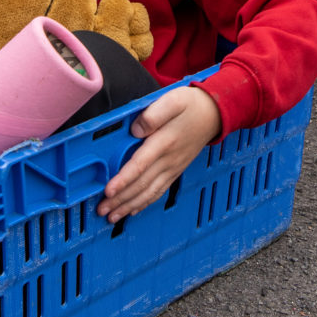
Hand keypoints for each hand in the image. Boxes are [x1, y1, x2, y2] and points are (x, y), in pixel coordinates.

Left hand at [98, 86, 220, 222]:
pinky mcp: (175, 171)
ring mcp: (172, 167)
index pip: (140, 164)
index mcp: (164, 142)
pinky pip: (159, 191)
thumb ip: (153, 114)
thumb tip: (136, 130)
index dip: (123, 179)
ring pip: (149, 192)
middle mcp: (168, 159)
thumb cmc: (191, 105)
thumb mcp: (173, 100)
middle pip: (141, 184)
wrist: (214, 113)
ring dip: (129, 206)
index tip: (108, 191)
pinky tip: (133, 210)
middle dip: (120, 199)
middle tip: (101, 209)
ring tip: (112, 216)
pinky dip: (145, 203)